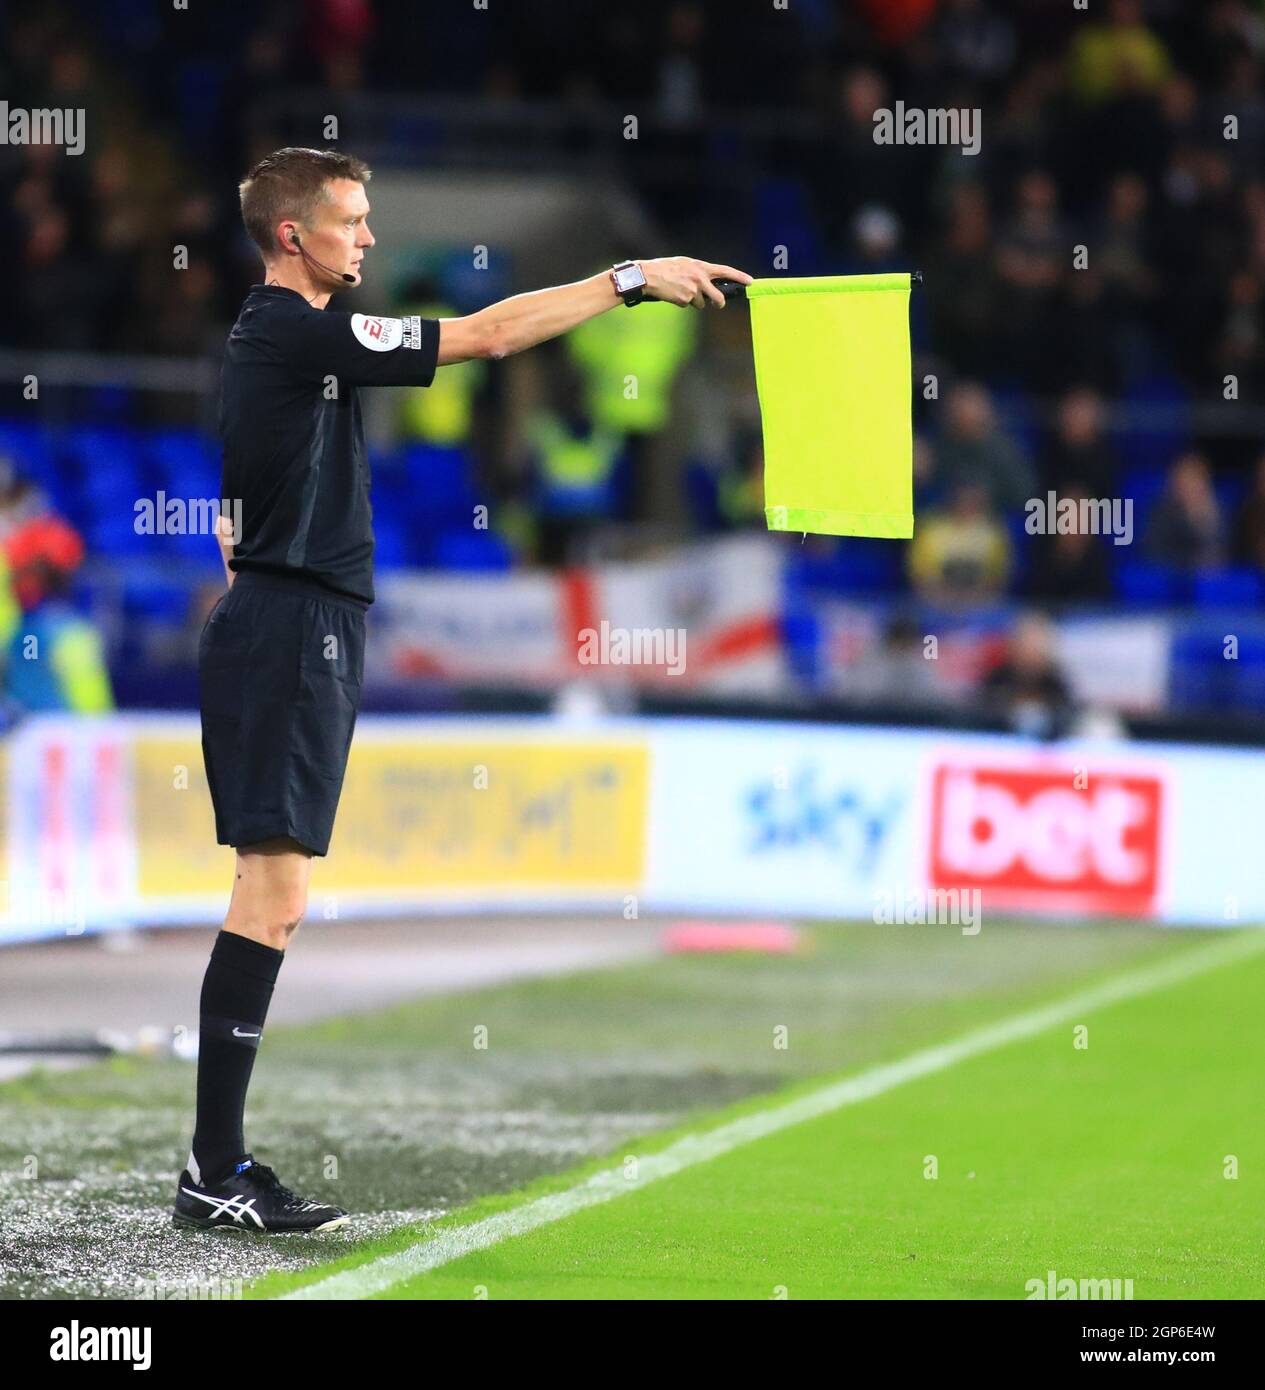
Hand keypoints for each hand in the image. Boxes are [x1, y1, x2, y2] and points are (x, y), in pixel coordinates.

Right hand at [639, 256, 753, 307]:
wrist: (649, 276)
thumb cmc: (665, 268)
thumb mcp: (685, 263)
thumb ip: (698, 271)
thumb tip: (707, 281)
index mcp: (701, 267)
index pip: (725, 271)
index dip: (739, 276)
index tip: (750, 281)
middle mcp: (700, 279)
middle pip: (717, 297)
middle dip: (718, 303)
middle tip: (717, 304)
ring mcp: (693, 291)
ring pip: (700, 303)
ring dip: (693, 300)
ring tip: (680, 291)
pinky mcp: (685, 301)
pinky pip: (688, 305)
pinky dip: (682, 302)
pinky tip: (673, 294)